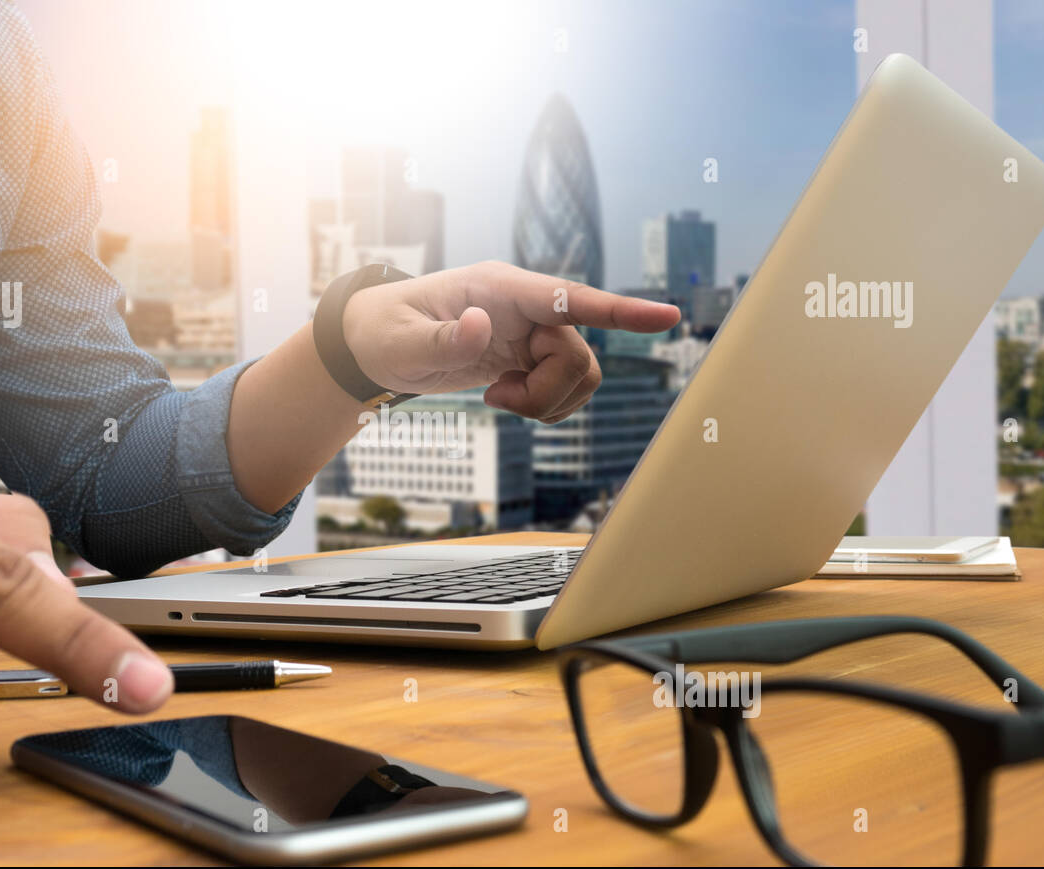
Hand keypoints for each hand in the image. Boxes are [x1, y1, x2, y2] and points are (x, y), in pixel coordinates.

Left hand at [342, 261, 679, 422]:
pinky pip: (566, 387)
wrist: (376, 344)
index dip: (619, 311)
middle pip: (577, 354)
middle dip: (547, 392)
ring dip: (546, 402)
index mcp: (500, 288)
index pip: (570, 297)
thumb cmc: (384, 332)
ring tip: (497, 399)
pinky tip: (502, 398)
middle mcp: (525, 306)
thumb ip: (443, 337)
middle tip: (498, 401)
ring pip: (579, 374)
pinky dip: (542, 406)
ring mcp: (531, 331)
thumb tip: (481, 326)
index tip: (667, 316)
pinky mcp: (530, 356)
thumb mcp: (402, 341)